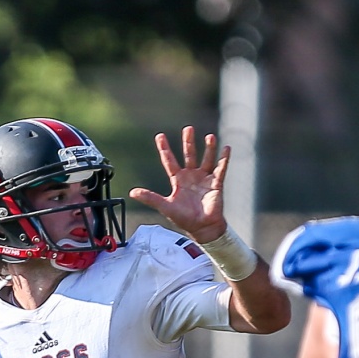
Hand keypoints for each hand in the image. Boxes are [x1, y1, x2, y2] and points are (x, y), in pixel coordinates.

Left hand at [128, 125, 229, 242]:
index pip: (169, 161)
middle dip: (188, 142)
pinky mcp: (216, 184)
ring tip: (210, 136)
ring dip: (209, 148)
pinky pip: (221, 168)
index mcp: (178, 180)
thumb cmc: (184, 219)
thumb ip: (150, 198)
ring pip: (206, 159)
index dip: (165, 149)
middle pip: (189, 155)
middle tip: (188, 128)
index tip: (160, 136)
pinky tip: (227, 148)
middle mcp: (191, 176)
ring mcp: (204, 179)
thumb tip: (132, 192)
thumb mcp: (165, 206)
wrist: (202, 229)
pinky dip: (224, 159)